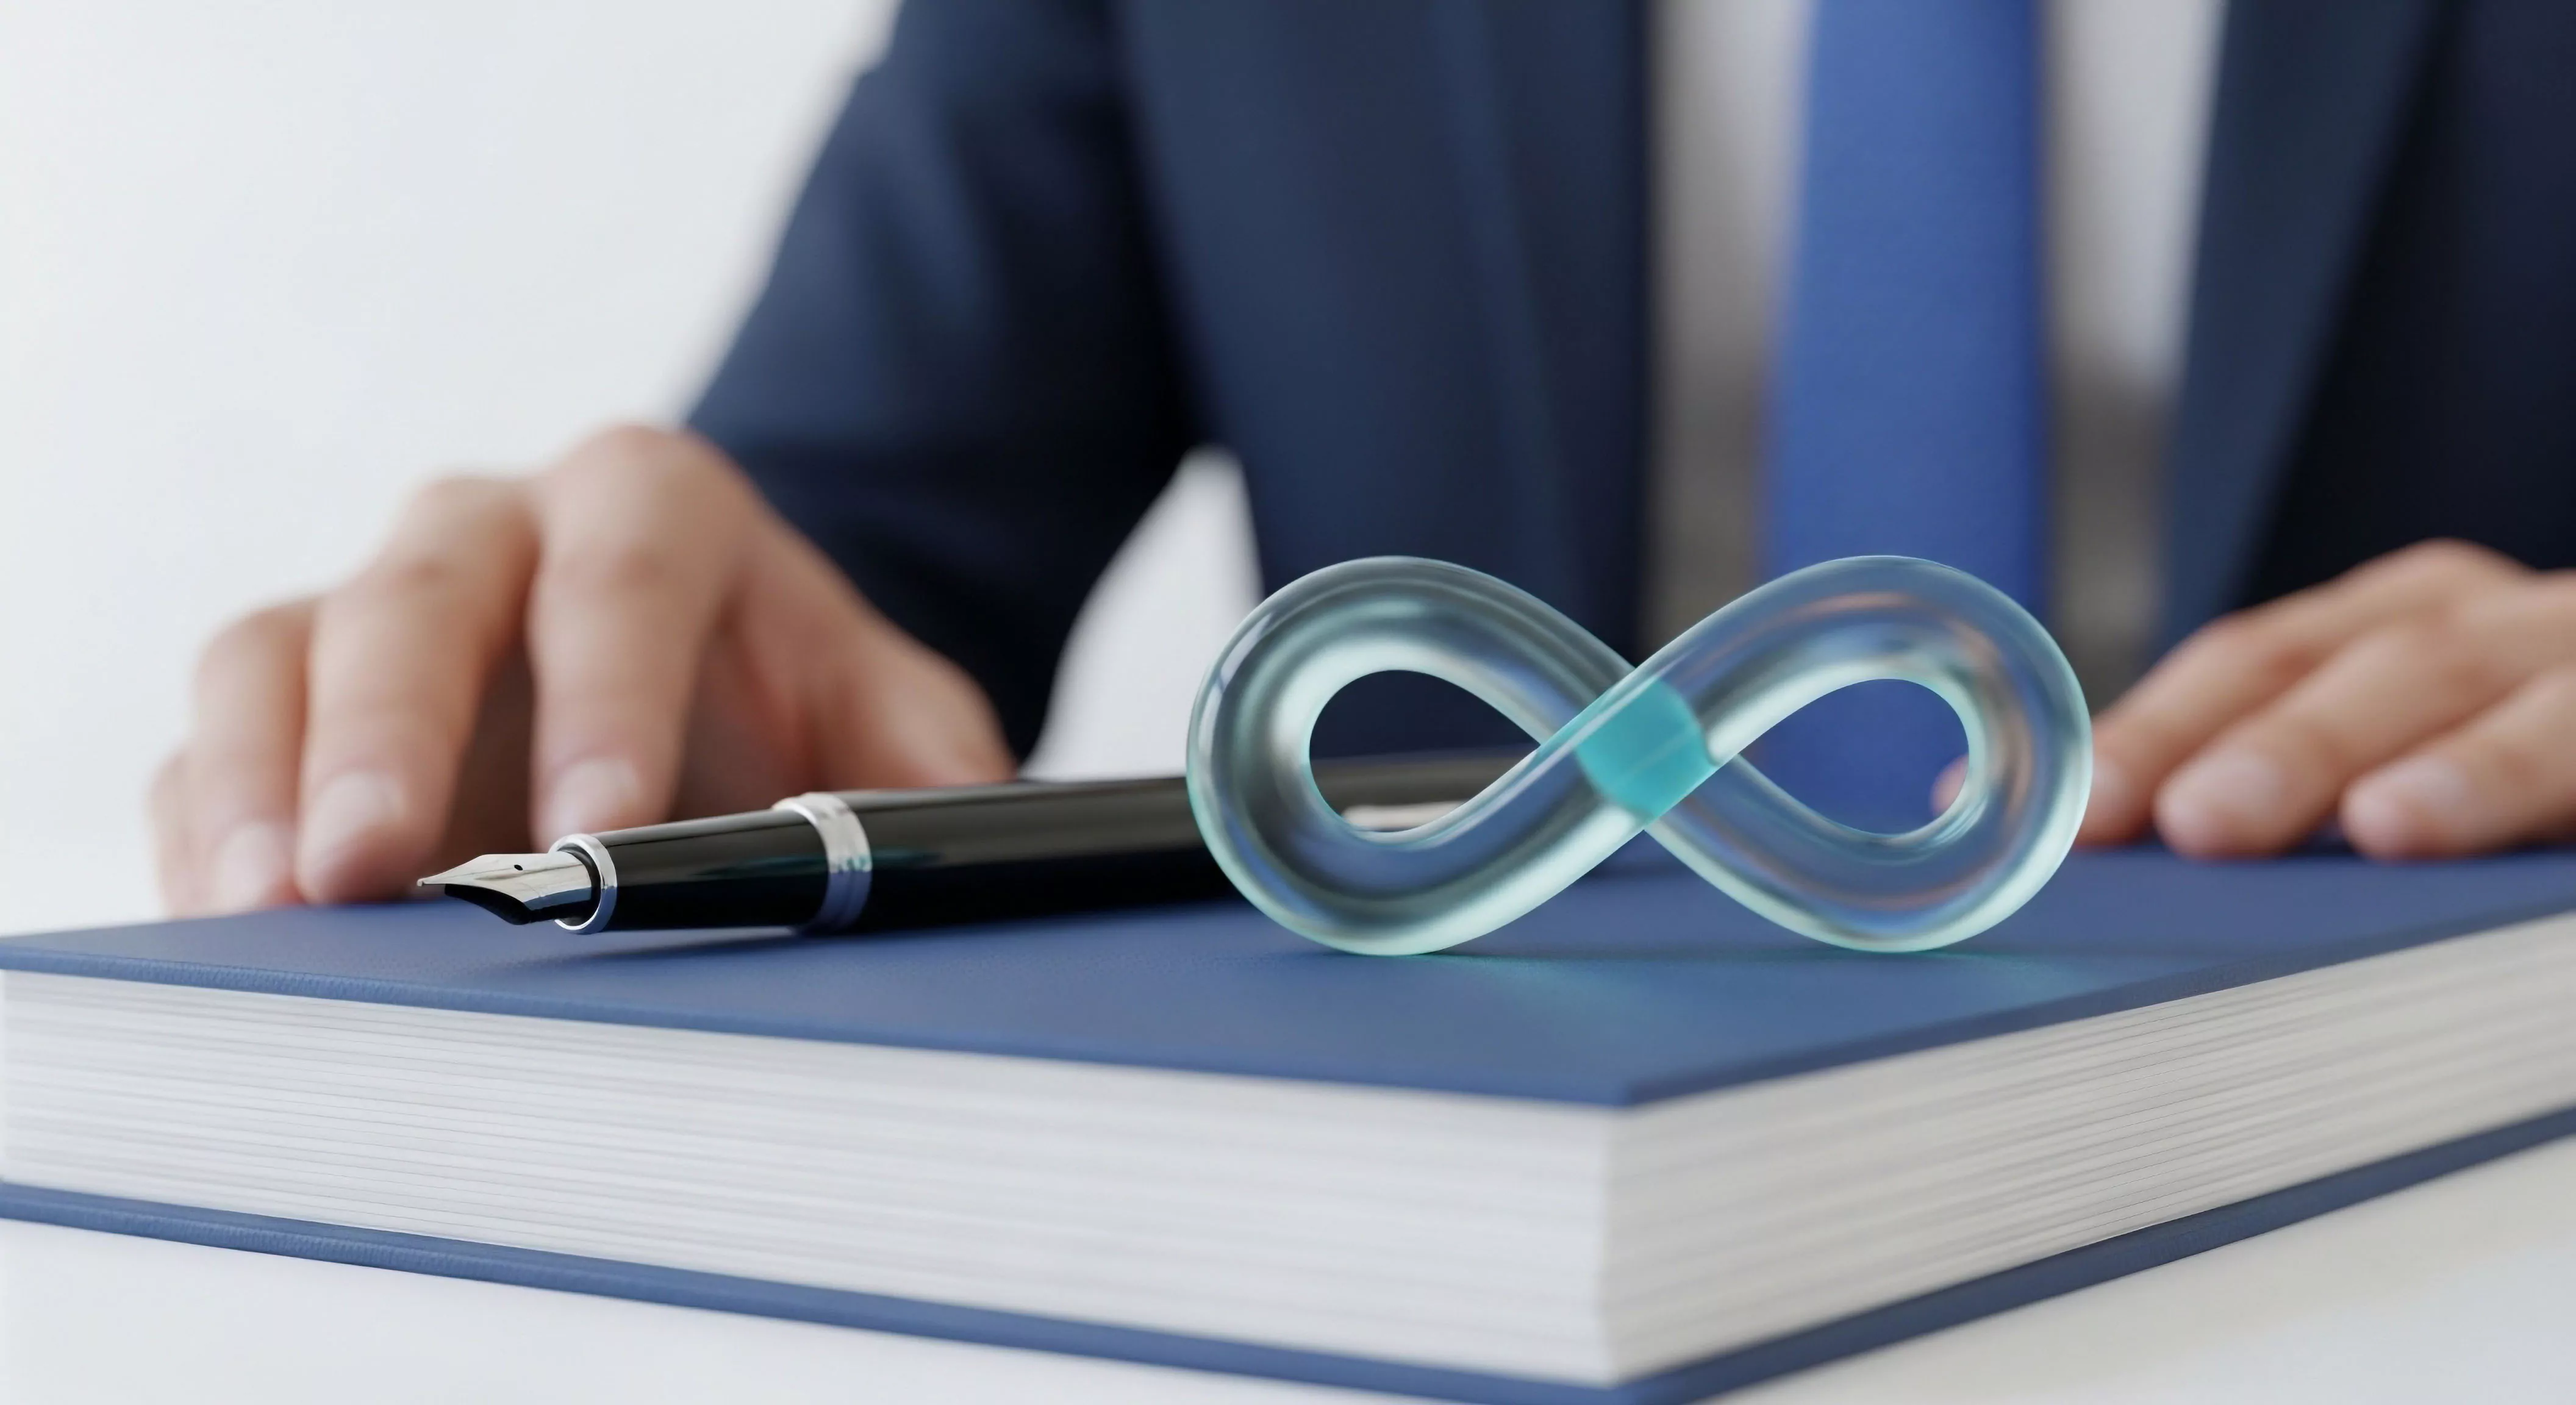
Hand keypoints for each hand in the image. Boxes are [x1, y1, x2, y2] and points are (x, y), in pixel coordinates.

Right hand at [153, 426, 1014, 914]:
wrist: (706, 689)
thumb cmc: (789, 702)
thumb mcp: (889, 718)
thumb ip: (930, 772)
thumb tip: (971, 858)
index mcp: (650, 507)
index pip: (624, 575)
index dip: (611, 697)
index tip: (604, 833)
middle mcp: (488, 533)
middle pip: (418, 600)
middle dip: (390, 734)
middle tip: (374, 868)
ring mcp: (365, 610)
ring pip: (275, 657)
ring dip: (263, 784)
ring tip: (273, 911)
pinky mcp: (283, 705)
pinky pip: (208, 749)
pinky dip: (208, 835)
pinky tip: (227, 929)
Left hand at [2080, 539, 2575, 858]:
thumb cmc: (2516, 762)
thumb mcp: (2400, 756)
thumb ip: (2282, 801)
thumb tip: (2094, 855)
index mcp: (2418, 624)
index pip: (2263, 660)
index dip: (2164, 727)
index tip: (2085, 811)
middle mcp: (2524, 627)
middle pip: (2397, 668)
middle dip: (2295, 743)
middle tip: (2204, 823)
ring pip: (2553, 701)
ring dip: (2472, 765)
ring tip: (2389, 826)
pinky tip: (2554, 881)